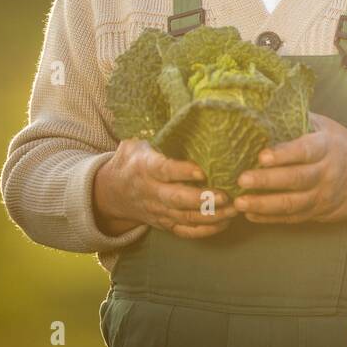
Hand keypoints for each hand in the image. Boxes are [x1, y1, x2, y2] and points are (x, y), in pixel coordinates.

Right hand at [93, 138, 238, 238]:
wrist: (111, 193)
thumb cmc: (133, 162)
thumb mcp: (137, 145)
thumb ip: (156, 135)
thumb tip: (182, 115)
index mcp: (145, 168)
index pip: (164, 170)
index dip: (182, 172)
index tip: (202, 171)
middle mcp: (152, 192)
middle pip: (177, 199)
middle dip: (203, 199)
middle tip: (226, 196)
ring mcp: (159, 211)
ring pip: (186, 217)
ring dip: (211, 216)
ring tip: (234, 209)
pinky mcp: (165, 224)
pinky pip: (186, 231)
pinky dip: (206, 230)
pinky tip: (225, 223)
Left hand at [233, 113, 346, 225]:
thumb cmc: (343, 148)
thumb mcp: (328, 128)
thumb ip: (301, 122)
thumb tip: (267, 108)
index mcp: (328, 148)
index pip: (306, 151)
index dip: (284, 154)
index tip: (262, 156)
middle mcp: (326, 173)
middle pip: (296, 179)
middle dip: (267, 181)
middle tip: (241, 179)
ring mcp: (322, 196)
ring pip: (292, 204)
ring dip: (264, 204)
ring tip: (240, 202)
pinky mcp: (317, 213)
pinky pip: (291, 218)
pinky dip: (269, 218)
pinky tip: (250, 214)